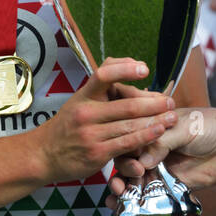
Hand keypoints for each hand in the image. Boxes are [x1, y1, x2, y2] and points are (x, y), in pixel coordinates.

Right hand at [34, 58, 175, 184]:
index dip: (125, 69)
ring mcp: (91, 134)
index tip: (145, 68)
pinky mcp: (97, 154)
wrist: (43, 154)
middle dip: (154, 102)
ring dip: (156, 120)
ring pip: (130, 125)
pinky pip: (126, 143)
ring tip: (172, 116)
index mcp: (83, 95)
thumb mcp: (79, 99)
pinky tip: (159, 131)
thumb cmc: (68, 124)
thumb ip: (103, 83)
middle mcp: (87, 113)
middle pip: (127, 104)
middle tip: (170, 100)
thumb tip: (130, 61)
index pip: (103, 75)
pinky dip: (145, 137)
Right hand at [109, 106, 215, 197]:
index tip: (128, 152)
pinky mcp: (165, 183)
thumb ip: (163, 142)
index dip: (123, 141)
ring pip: (131, 175)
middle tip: (134, 172)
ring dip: (121, 184)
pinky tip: (119, 204)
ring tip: (118, 193)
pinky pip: (144, 191)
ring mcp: (156, 164)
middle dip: (123, 165)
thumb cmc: (212, 127)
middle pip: (125, 154)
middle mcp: (150, 143)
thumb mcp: (186, 127)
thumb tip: (142, 161)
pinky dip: (130, 198)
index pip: (128, 130)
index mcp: (152, 122)